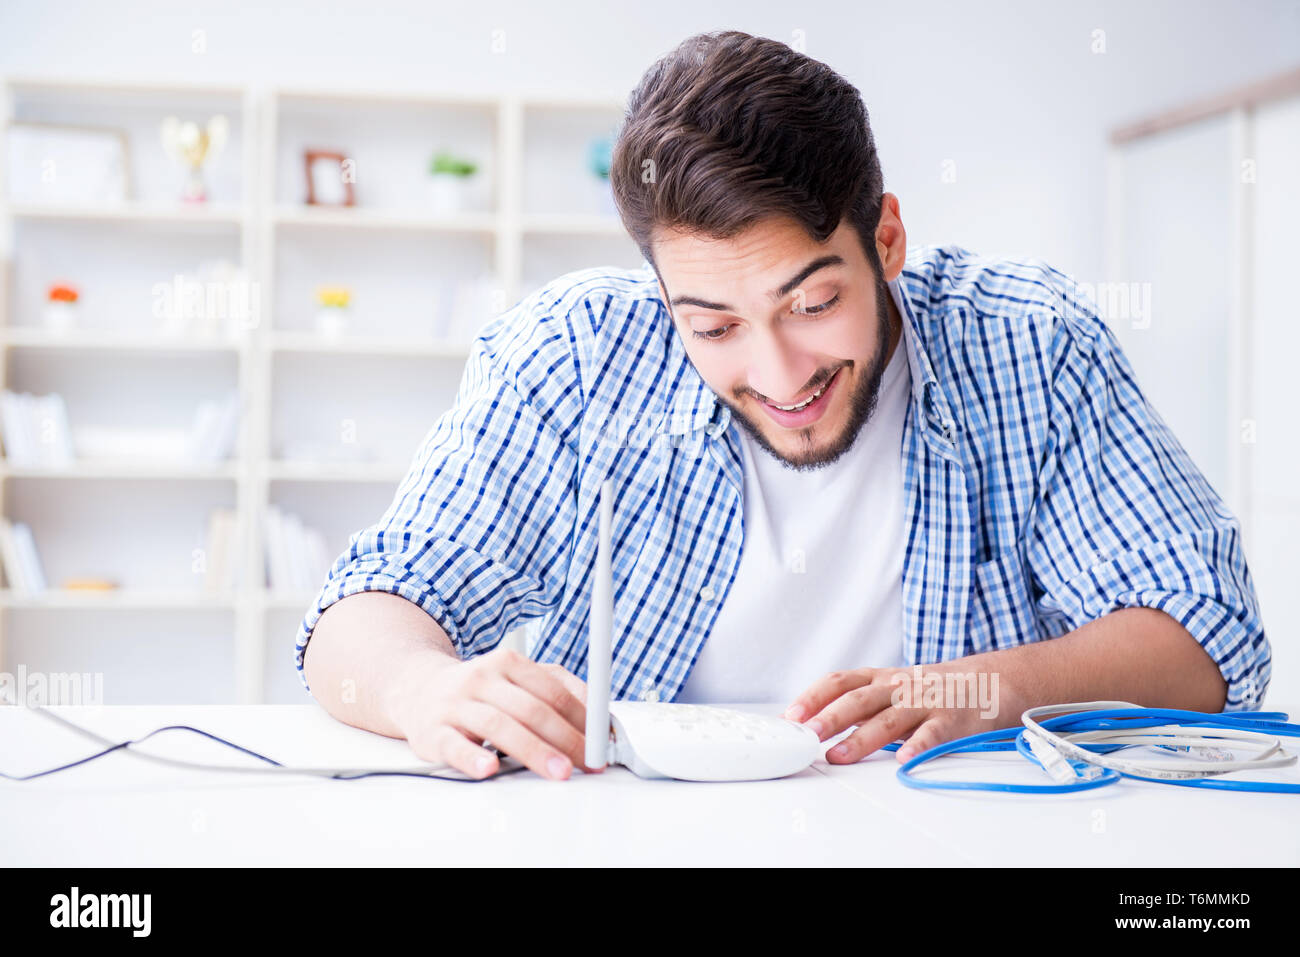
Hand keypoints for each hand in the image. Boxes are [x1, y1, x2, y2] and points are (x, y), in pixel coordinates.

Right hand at [387, 645, 601, 780]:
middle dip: (564, 738)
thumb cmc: (479, 689)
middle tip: (586, 762)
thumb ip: (559, 689)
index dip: (582, 719)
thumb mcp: (517, 677)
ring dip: (533, 751)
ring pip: (499, 726)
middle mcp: (481, 679)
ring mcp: (456, 704)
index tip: (600, 742)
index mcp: (507, 663)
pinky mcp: (433, 732)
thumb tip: (599, 718)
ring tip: (557, 771)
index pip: (552, 691)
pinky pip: (454, 744)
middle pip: (530, 709)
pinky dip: (472, 757)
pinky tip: (489, 768)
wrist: (417, 689)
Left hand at [783, 663, 1017, 763]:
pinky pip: (933, 734)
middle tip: (807, 735)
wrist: (988, 681)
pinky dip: (918, 745)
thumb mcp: (891, 689)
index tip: (791, 714)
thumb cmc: (930, 690)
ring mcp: (924, 702)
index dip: (814, 696)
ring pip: (889, 718)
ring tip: (839, 755)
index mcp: (880, 678)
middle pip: (859, 699)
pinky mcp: (951, 720)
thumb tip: (813, 724)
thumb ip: (858, 706)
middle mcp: (898, 687)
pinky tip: (903, 760)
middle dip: (829, 717)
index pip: (840, 681)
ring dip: (861, 738)